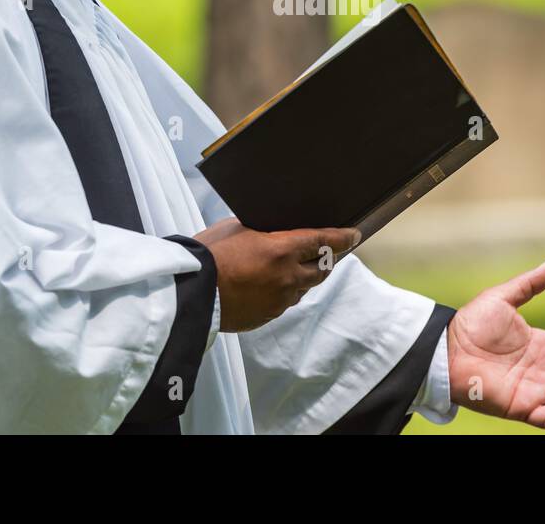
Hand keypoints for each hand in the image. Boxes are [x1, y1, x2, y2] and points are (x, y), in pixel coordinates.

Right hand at [194, 218, 359, 331]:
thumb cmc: (209, 254)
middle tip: (330, 251)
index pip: (325, 241)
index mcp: (283, 250)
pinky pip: (284, 302)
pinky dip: (283, 291)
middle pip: (322, 269)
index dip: (343, 238)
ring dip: (304, 277)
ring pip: (303, 288)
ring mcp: (279, 300)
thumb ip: (262, 230)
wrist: (190, 292)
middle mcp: (288, 277)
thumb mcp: (237, 228)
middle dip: (329, 259)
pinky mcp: (267, 316)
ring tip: (294, 268)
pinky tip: (269, 285)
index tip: (354, 235)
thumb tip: (272, 231)